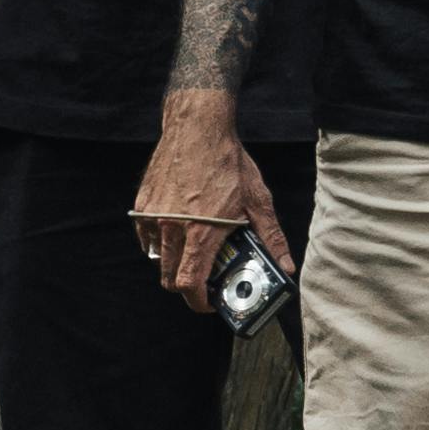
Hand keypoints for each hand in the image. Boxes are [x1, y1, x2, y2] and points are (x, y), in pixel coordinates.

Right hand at [129, 95, 287, 311]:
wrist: (197, 127)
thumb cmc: (227, 161)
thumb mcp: (257, 199)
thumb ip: (270, 237)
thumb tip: (286, 266)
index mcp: (201, 231)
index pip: (190, 284)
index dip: (198, 302)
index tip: (210, 302)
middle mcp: (172, 227)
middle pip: (170, 279)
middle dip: (187, 286)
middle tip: (205, 278)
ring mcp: (153, 216)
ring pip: (157, 259)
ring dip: (174, 263)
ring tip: (194, 249)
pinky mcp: (142, 205)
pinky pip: (147, 238)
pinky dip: (160, 243)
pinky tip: (178, 230)